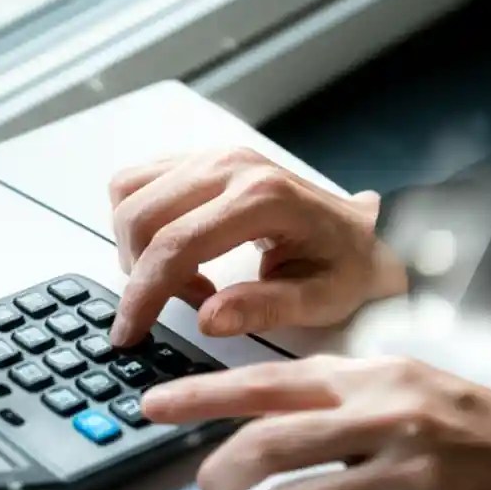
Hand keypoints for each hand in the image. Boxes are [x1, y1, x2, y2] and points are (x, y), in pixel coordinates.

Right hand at [107, 147, 407, 345]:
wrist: (362, 233)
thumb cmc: (346, 267)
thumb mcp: (322, 300)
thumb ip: (265, 309)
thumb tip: (208, 319)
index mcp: (263, 197)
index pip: (176, 244)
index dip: (143, 294)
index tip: (129, 332)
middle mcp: (230, 166)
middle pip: (141, 217)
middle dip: (139, 273)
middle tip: (180, 302)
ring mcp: (210, 157)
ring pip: (128, 195)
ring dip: (137, 247)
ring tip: (182, 278)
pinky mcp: (197, 159)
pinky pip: (135, 184)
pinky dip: (139, 224)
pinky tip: (176, 251)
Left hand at [143, 355, 490, 489]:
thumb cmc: (484, 433)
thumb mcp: (410, 389)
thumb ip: (335, 397)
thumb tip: (254, 418)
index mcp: (376, 381)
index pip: (266, 381)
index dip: (199, 394)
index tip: (152, 405)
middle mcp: (392, 421)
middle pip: (266, 446)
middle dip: (218, 475)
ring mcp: (420, 481)